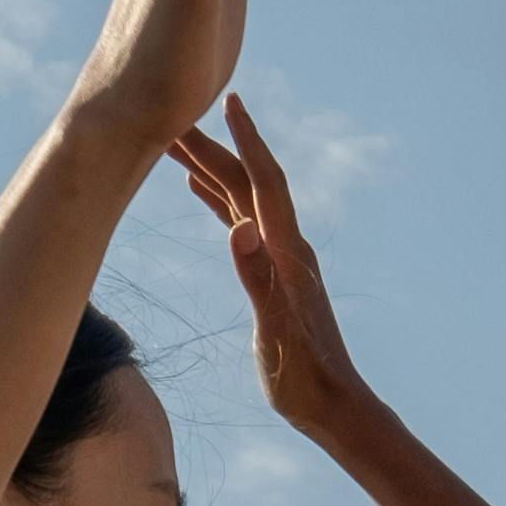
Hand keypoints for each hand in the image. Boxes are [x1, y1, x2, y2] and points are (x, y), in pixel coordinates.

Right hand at [173, 92, 375, 450]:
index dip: (246, 141)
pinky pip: (240, 221)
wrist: (332, 404)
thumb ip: (257, 279)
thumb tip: (238, 229)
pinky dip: (218, 198)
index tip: (228, 100)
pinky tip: (198, 189)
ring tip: (175, 142)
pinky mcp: (269, 273)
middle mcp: (285, 246)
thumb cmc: (303, 377)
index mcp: (287, 253)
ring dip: (211, 167)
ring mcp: (278, 258)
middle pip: (247, 182)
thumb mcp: (275, 332)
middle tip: (173, 115)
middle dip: (214, 145)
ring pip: (240, 198)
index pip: (265, 183)